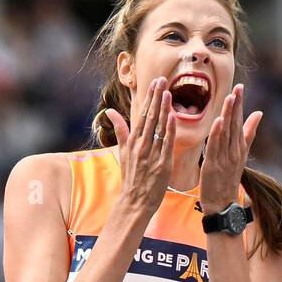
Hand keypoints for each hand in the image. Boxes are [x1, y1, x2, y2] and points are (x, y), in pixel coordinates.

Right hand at [105, 76, 176, 219]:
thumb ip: (120, 130)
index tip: (155, 82)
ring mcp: (151, 154)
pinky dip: (168, 130)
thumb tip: (110, 111)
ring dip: (163, 108)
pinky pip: (166, 144)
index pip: (142, 114)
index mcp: (133, 141)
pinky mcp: (162, 164)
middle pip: (150, 116)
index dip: (149, 97)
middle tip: (162, 79)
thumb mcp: (123, 152)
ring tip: (167, 91)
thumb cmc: (131, 178)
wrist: (135, 202)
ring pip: (158, 127)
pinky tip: (172, 116)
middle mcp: (141, 145)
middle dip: (156, 97)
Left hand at [199, 83, 262, 212]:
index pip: (240, 122)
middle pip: (235, 125)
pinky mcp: (213, 165)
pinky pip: (215, 147)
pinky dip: (217, 134)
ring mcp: (224, 158)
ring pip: (226, 133)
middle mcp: (234, 151)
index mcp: (240, 147)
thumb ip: (249, 133)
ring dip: (228, 115)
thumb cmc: (229, 178)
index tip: (240, 87)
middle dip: (236, 106)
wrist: (222, 204)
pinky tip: (218, 121)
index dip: (240, 104)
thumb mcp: (241, 154)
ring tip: (230, 99)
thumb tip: (259, 113)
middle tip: (238, 88)